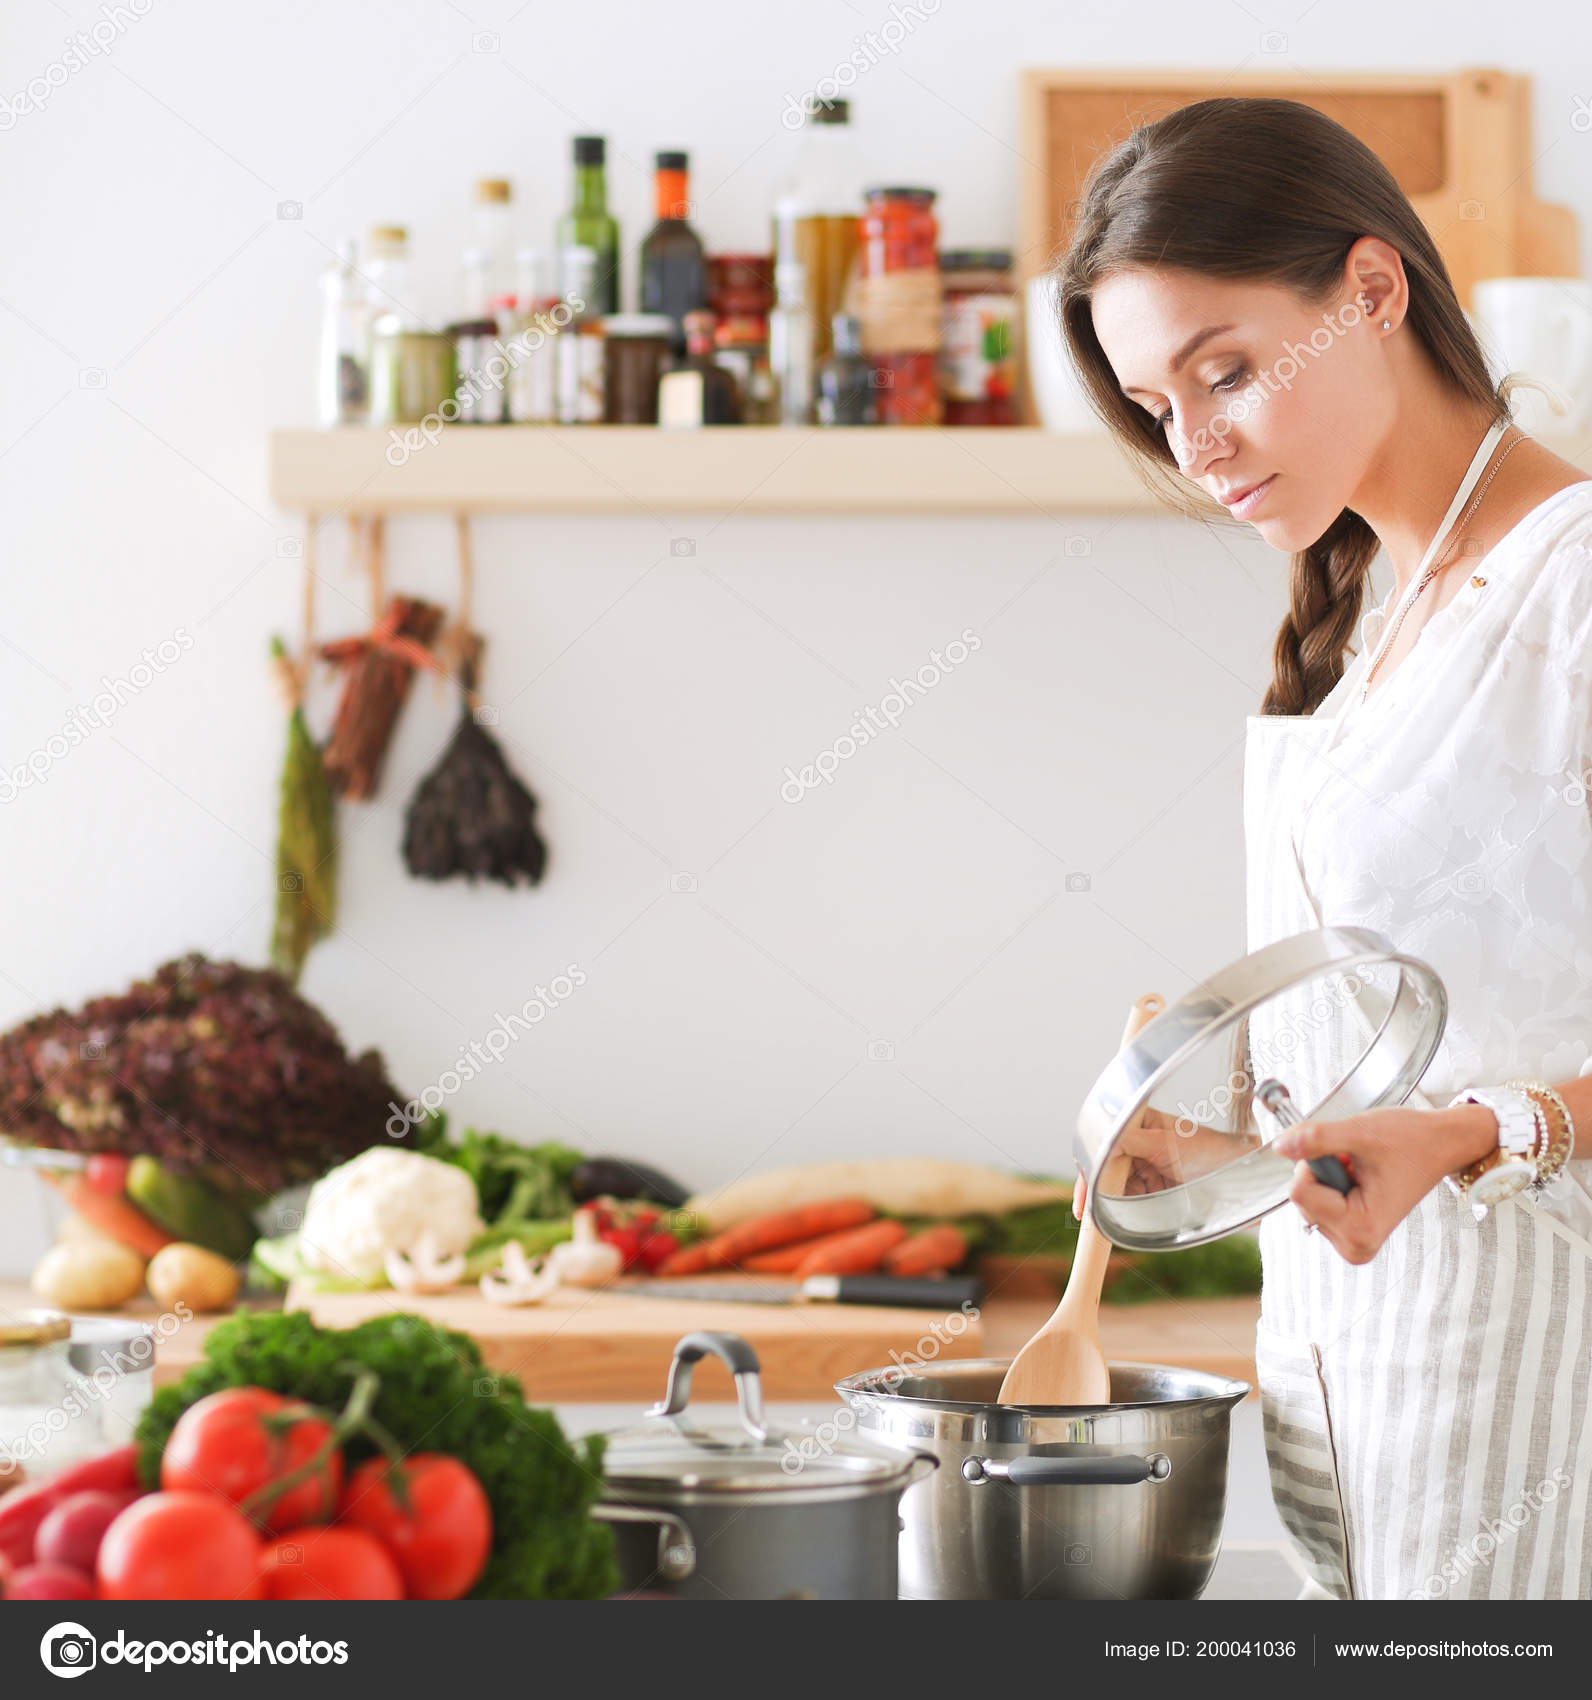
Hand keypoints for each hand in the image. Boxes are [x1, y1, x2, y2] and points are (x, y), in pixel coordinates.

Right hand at [1073, 1108, 1261, 1218]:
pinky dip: (1128, 1209)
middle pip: (1108, 1165)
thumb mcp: (1168, 1145)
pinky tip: (1123, 1218)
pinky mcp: (1161, 1188)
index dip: (1092, 1163)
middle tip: (1088, 1212)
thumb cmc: (1218, 1154)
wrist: (1252, 1180)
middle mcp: (1144, 1142)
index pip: (1106, 1139)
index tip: (1084, 1191)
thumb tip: (1100, 1140)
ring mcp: (1152, 1166)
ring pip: (1119, 1185)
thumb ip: (1131, 1141)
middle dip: (1099, 1187)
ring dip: (1113, 1201)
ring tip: (1107, 1216)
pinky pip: (1135, 1199)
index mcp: (1145, 1123)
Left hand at [1273, 1104, 1497, 1261]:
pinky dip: (1330, 1184)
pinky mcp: (1349, 1233)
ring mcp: (1352, 1242)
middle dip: (1322, 1172)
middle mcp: (1355, 1244)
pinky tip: (1358, 1179)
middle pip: (1300, 1198)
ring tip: (1361, 1170)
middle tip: (1356, 1163)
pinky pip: (1316, 1203)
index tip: (1346, 1157)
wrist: (1438, 1146)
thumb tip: (1280, 1145)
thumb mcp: (1360, 1132)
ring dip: (1327, 1177)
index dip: (1316, 1163)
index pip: (1299, 1191)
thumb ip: (1317, 1139)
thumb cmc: (1409, 1141)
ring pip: (1306, 1200)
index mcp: (1360, 1229)